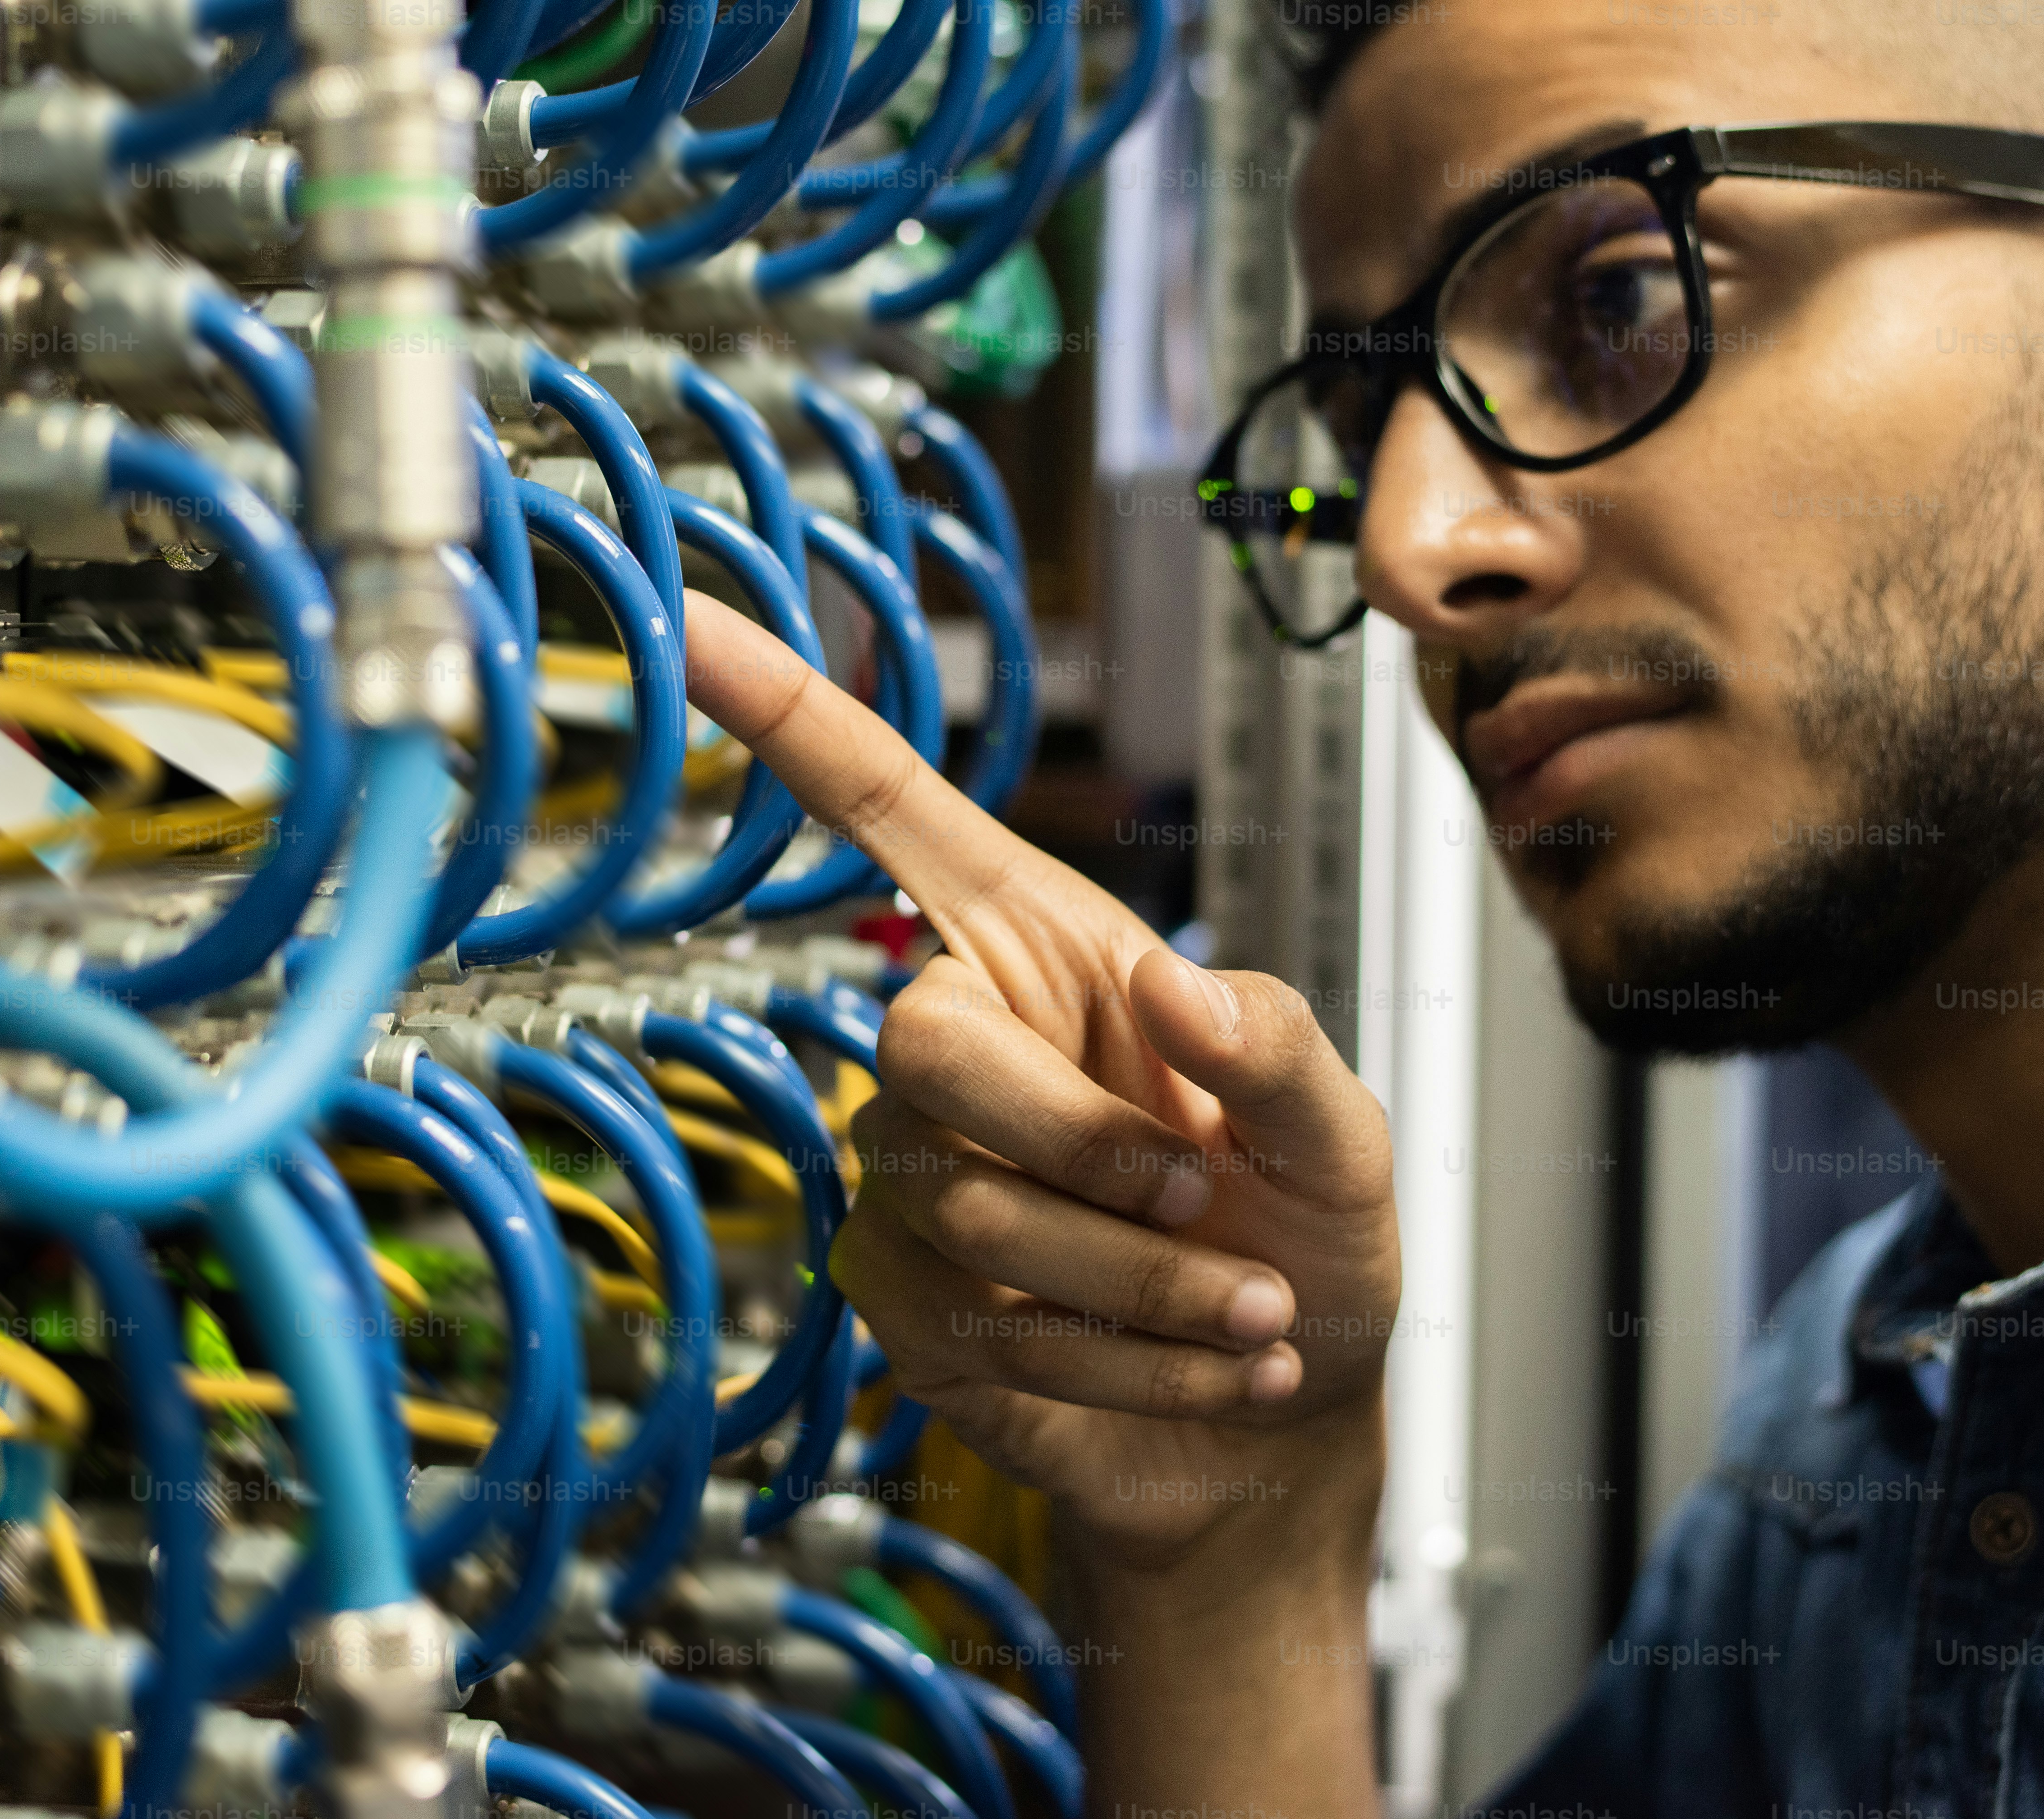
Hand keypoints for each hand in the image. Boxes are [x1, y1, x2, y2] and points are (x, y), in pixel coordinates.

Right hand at [683, 594, 1399, 1570]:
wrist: (1290, 1419)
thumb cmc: (1307, 1241)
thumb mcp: (1346, 1135)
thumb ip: (1278, 1051)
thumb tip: (1170, 986)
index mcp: (1042, 949)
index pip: (891, 810)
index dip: (790, 719)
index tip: (697, 623)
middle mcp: (955, 1045)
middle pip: (920, 1044)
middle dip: (1086, 1146)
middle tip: (1210, 1200)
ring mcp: (908, 1176)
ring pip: (968, 1209)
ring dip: (1146, 1285)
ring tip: (1256, 1317)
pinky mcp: (901, 1302)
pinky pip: (982, 1325)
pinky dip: (1133, 1365)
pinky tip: (1213, 1370)